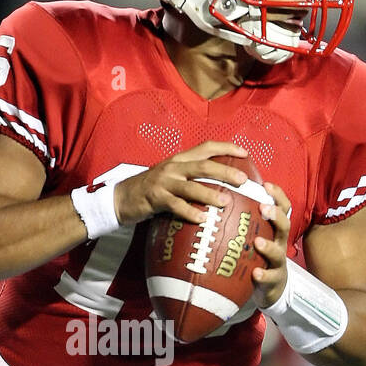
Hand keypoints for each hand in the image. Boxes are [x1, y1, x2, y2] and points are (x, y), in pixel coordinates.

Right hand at [114, 142, 248, 226]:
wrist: (120, 198)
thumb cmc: (150, 190)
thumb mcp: (170, 177)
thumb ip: (190, 178)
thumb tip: (219, 186)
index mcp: (179, 159)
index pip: (206, 147)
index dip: (226, 148)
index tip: (245, 153)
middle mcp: (173, 167)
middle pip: (204, 165)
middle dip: (225, 171)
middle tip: (243, 181)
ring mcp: (164, 182)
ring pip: (191, 185)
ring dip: (210, 193)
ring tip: (226, 203)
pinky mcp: (155, 198)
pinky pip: (176, 205)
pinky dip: (190, 212)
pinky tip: (202, 219)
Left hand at [251, 183, 290, 309]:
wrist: (270, 287)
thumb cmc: (256, 255)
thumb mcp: (253, 235)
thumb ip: (242, 220)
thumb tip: (217, 197)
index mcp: (274, 229)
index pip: (282, 208)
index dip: (277, 195)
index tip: (265, 184)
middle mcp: (279, 243)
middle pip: (284, 226)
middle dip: (276, 216)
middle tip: (264, 208)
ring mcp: (277, 263)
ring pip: (278, 252)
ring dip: (269, 246)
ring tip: (258, 242)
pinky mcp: (273, 281)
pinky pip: (270, 278)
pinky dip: (263, 275)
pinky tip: (256, 273)